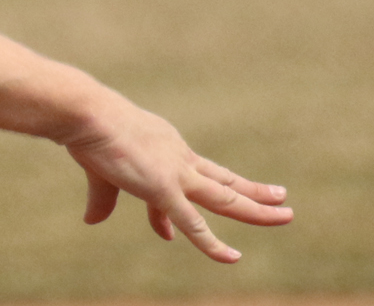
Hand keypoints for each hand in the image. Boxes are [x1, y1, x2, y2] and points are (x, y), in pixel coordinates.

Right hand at [63, 99, 292, 262]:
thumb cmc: (90, 132)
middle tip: (280, 196)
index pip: (189, 176)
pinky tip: (231, 258)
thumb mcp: (100, 170)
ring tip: (286, 214)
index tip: (180, 227)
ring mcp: (178, 174)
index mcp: (166, 146)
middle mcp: (180, 157)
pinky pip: (194, 223)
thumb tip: (92, 222)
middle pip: (224, 179)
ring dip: (257, 208)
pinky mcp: (166, 190)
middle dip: (252, 191)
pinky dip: (213, 244)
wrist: (87, 115)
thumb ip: (103, 199)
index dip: (195, 198)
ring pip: (226, 197)